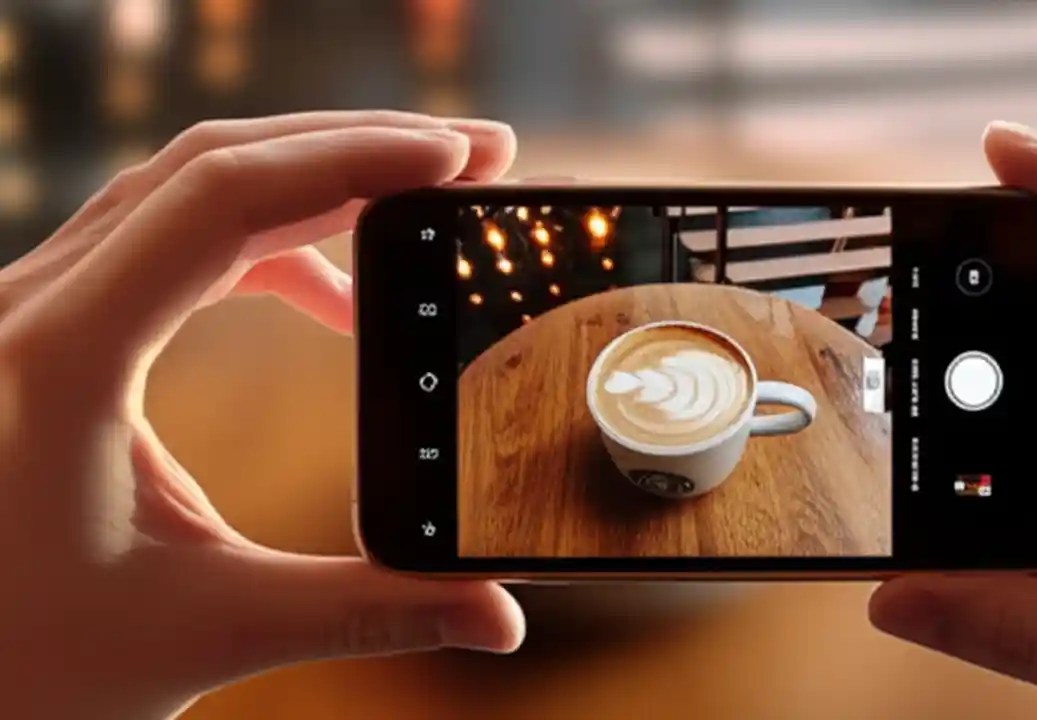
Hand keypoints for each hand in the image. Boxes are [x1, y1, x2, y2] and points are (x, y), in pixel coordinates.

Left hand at [0, 111, 524, 719]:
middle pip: (209, 165)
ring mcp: (31, 310)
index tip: (457, 157)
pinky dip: (265, 242)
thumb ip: (371, 612)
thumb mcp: (214, 630)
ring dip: (309, 180)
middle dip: (352, 147)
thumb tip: (503, 617)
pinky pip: (166, 239)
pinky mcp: (49, 326)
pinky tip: (330, 293)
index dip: (350, 160)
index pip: (221, 203)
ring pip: (183, 189)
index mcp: (59, 364)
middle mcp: (29, 310)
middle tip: (471, 153)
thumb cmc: (32, 667)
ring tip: (414, 203)